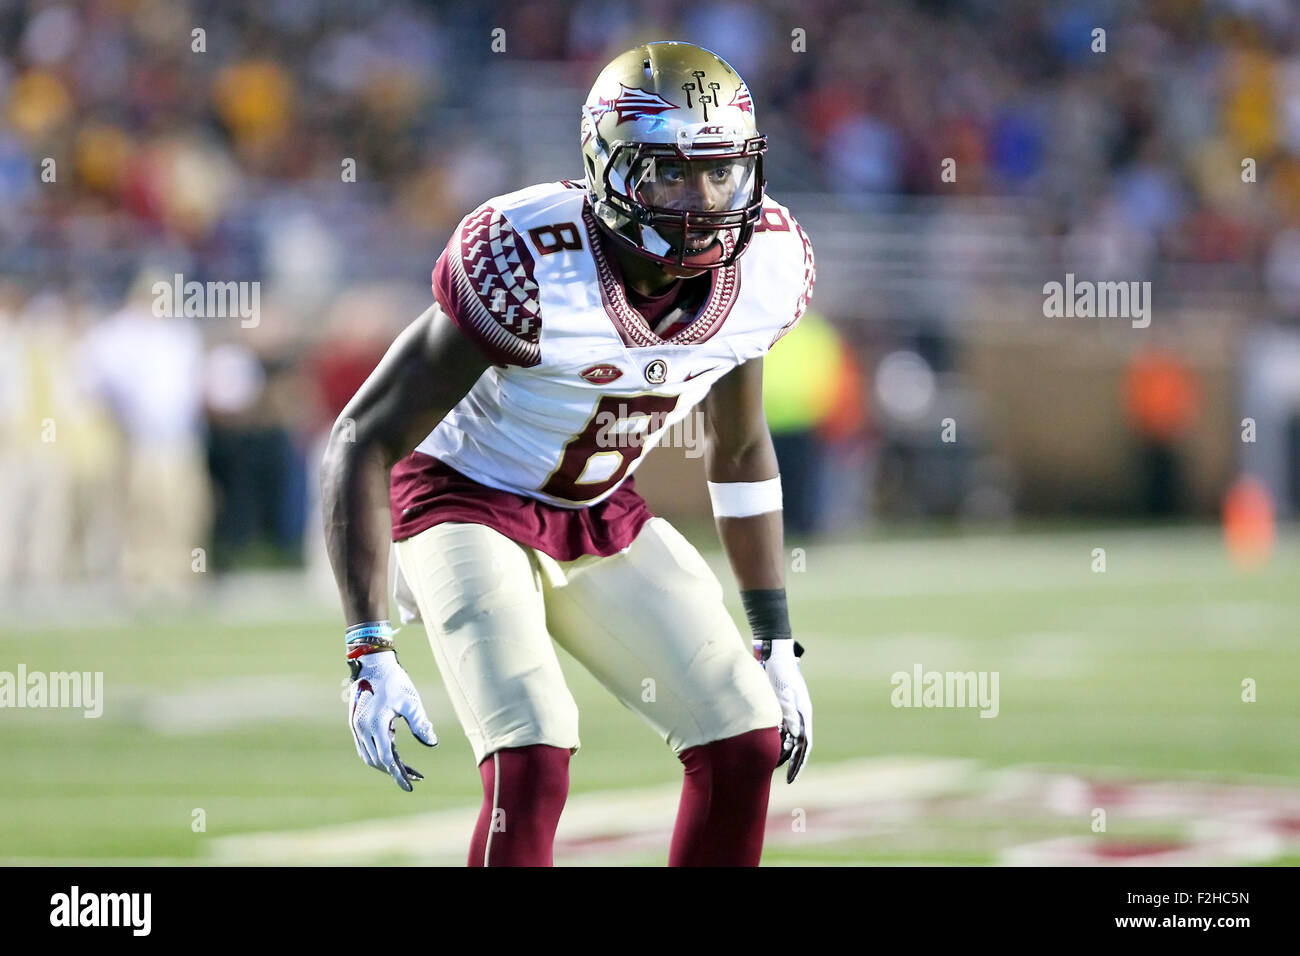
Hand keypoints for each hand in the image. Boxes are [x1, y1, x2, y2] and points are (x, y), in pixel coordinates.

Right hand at [347, 650, 437, 790]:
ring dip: (385, 763)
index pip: (387, 759)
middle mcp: (361, 729)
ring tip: (405, 767)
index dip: (399, 775)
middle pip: (377, 761)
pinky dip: (378, 752)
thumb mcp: (411, 702)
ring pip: (369, 756)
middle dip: (395, 771)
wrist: (372, 662)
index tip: (411, 786)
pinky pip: (365, 746)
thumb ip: (420, 723)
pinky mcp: (355, 722)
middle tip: (415, 775)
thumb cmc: (394, 680)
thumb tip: (432, 743)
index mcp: (375, 725)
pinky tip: (393, 749)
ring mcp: (355, 726)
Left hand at [754, 639, 811, 782]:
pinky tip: (769, 746)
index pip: (805, 744)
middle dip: (794, 761)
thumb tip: (796, 735)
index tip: (792, 776)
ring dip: (785, 751)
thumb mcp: (785, 692)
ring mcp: (791, 711)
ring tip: (775, 766)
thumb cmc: (780, 672)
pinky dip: (777, 739)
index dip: (799, 762)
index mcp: (803, 713)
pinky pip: (781, 728)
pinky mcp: (781, 706)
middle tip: (787, 777)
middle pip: (799, 744)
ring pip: (790, 737)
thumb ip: (789, 713)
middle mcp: (799, 715)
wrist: (774, 654)